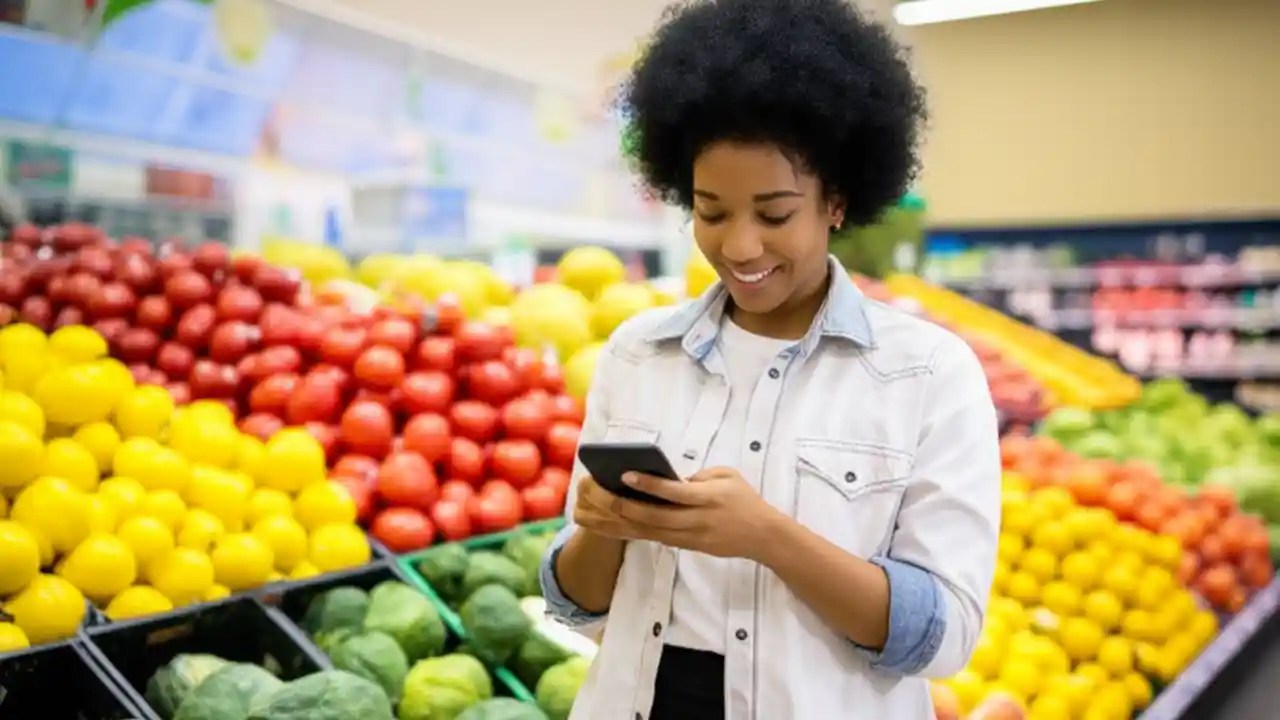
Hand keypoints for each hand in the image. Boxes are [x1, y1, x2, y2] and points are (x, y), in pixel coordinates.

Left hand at [574, 467, 781, 559]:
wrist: (763, 536)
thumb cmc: (745, 499)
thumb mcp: (727, 476)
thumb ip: (698, 476)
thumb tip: (667, 478)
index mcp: (708, 498)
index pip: (673, 492)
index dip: (648, 484)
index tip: (625, 474)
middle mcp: (696, 520)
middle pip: (653, 517)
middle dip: (623, 506)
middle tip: (599, 494)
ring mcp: (689, 537)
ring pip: (648, 532)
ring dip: (619, 523)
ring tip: (594, 511)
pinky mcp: (686, 547)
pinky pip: (654, 539)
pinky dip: (632, 531)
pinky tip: (611, 524)